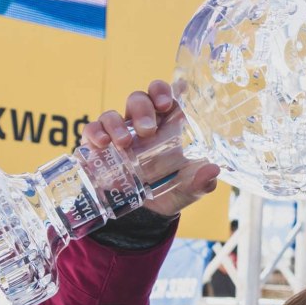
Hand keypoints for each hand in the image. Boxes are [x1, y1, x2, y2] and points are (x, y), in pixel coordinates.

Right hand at [80, 80, 220, 216]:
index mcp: (167, 126)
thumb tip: (212, 170)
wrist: (147, 214)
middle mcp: (142, 124)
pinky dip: (95, 132)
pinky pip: (92, 129)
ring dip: (118, 123)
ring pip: (114, 112)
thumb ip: (202, 181)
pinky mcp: (98, 146)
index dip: (167, 90)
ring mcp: (119, 133)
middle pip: (140, 98)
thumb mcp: (189, 189)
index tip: (170, 98)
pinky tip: (103, 144)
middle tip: (149, 129)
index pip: (167, 97)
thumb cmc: (171, 191)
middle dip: (144, 107)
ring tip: (125, 143)